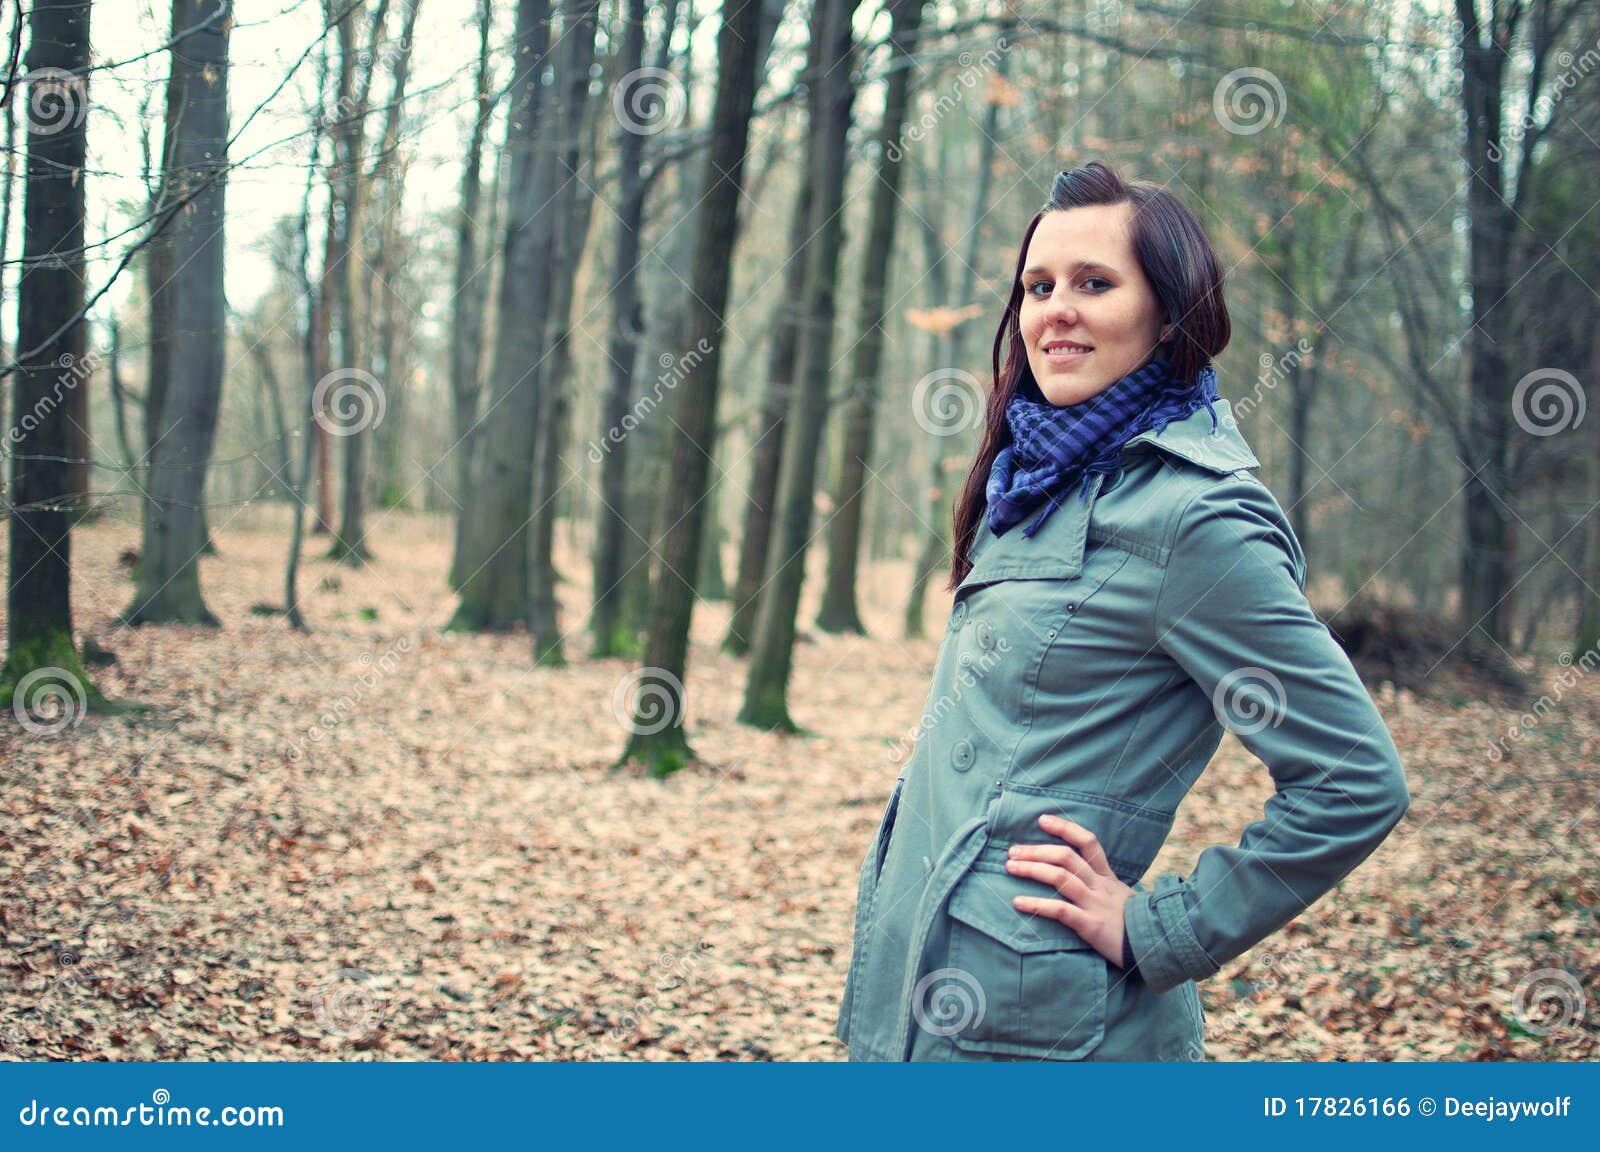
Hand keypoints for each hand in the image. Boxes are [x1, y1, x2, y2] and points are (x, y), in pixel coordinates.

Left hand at [1005, 814, 1132, 968]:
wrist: (1158, 949)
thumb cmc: (1135, 927)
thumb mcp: (1122, 899)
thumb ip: (1103, 887)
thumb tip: (1078, 878)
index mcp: (1108, 878)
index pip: (1088, 843)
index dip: (1065, 828)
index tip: (1042, 820)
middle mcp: (1101, 886)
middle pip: (1066, 857)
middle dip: (1036, 851)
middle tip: (1012, 851)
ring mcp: (1096, 904)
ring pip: (1061, 878)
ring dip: (1032, 870)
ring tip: (1010, 867)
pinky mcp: (1092, 926)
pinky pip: (1061, 911)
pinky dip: (1037, 904)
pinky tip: (1018, 902)